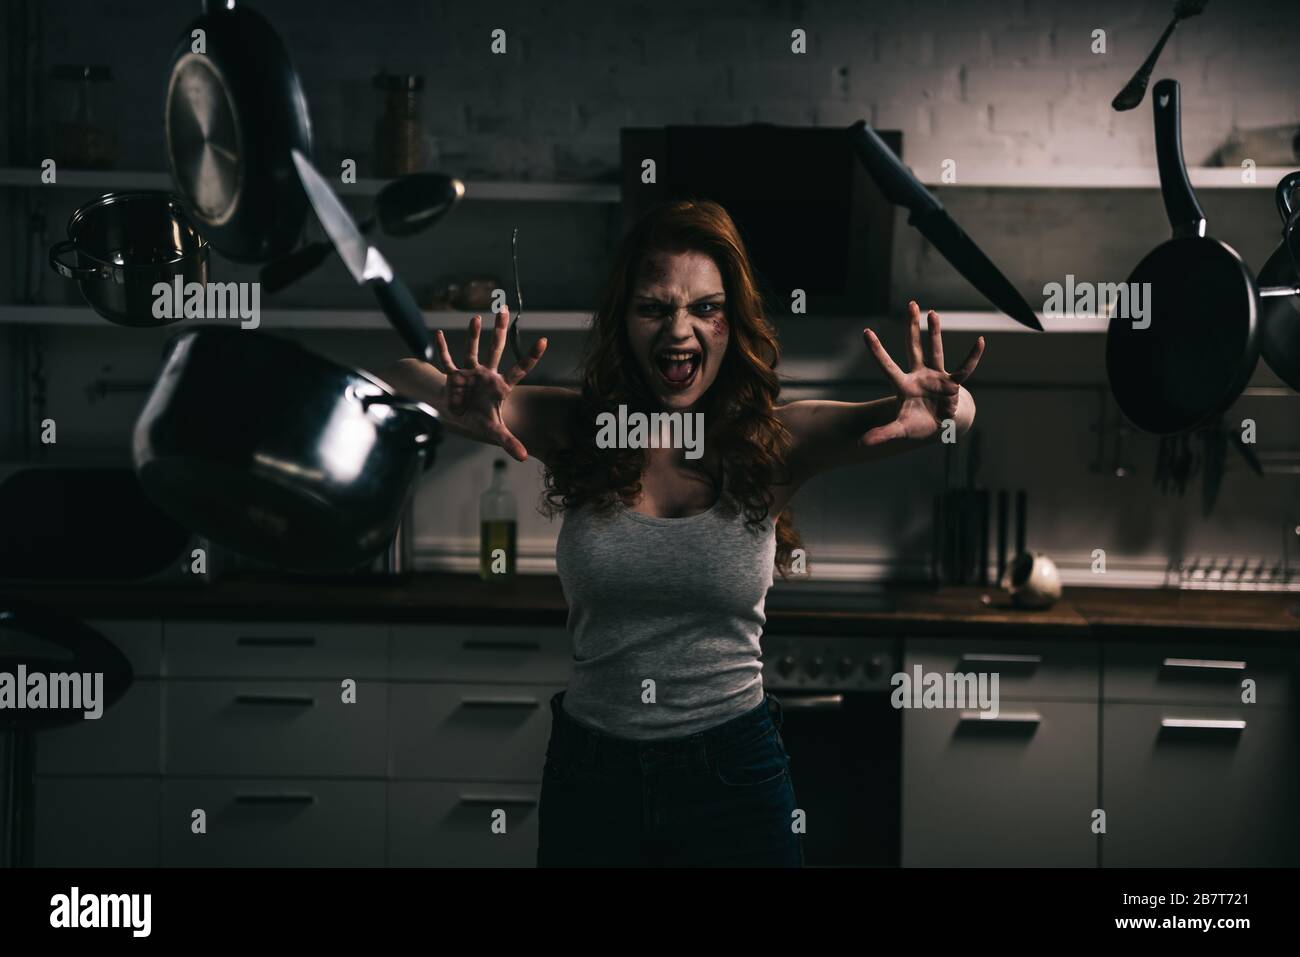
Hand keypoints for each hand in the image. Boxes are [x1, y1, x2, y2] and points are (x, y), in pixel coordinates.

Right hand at [434, 306, 546, 460]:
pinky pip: (447, 361)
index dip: (531, 357)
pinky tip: (439, 333)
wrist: (458, 415)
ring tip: (477, 317)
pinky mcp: (453, 376)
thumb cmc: (479, 419)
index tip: (544, 341)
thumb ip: (510, 442)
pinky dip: (442, 348)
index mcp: (500, 386)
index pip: (520, 369)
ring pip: (472, 350)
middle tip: (505, 309)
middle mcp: (487, 374)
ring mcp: (470, 373)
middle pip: (496, 349)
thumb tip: (524, 457)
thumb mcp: (494, 431)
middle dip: (500, 330)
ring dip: (473, 334)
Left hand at [861, 301, 984, 446]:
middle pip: (913, 347)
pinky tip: (980, 342)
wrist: (939, 428)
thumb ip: (883, 434)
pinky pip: (964, 369)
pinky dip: (973, 357)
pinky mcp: (952, 383)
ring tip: (932, 313)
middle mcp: (919, 376)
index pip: (887, 365)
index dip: (877, 350)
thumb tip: (863, 444)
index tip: (866, 331)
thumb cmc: (918, 426)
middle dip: (911, 327)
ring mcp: (935, 377)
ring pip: (935, 350)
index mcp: (904, 386)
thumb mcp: (900, 430)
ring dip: (935, 332)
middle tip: (911, 304)